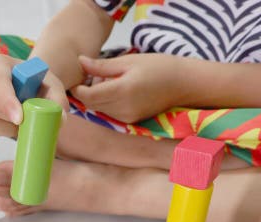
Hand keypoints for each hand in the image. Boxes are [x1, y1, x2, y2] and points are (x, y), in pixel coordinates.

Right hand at [0, 54, 68, 152]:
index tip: (19, 119)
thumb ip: (58, 99)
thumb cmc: (37, 84)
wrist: (27, 88)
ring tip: (18, 128)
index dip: (6, 102)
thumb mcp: (52, 85)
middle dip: (9, 121)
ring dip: (3, 131)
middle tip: (27, 123)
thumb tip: (59, 120)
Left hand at [69, 54, 192, 123]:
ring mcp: (127, 118)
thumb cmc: (157, 67)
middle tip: (95, 76)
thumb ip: (102, 66)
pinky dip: (107, 104)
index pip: (88, 96)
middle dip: (87, 92)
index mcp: (121, 91)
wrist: (183, 84)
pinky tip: (118, 91)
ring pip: (100, 110)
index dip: (78, 89)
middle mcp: (122, 109)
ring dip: (97, 98)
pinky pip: (110, 114)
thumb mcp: (128, 61)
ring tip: (110, 81)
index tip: (77, 79)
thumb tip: (80, 62)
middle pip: (92, 104)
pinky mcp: (131, 122)